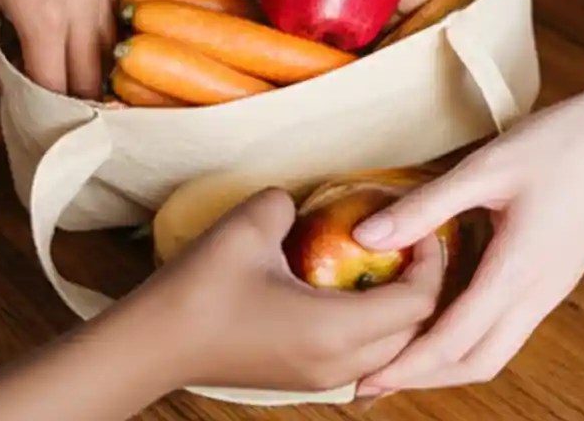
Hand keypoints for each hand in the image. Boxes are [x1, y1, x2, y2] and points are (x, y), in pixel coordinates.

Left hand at [0, 0, 187, 100]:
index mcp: (45, 20)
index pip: (57, 87)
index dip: (48, 110)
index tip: (39, 121)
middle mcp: (82, 6)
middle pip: (93, 74)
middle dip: (79, 98)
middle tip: (62, 111)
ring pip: (111, 46)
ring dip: (97, 67)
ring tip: (79, 82)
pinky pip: (115, 14)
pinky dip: (105, 34)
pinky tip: (89, 41)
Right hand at [125, 189, 446, 391]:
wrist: (152, 345)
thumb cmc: (198, 287)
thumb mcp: (250, 224)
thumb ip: (293, 203)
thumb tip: (306, 205)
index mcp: (335, 330)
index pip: (418, 302)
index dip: (431, 262)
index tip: (422, 228)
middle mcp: (338, 364)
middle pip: (414, 333)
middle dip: (424, 288)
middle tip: (413, 244)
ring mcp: (320, 380)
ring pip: (391, 352)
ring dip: (400, 312)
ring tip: (387, 267)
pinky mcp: (303, 381)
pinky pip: (362, 358)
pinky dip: (374, 328)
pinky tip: (352, 293)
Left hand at [349, 77, 583, 391]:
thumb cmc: (562, 144)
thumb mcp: (486, 168)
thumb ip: (425, 206)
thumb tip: (366, 236)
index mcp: (517, 271)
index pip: (454, 341)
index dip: (407, 366)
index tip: (366, 380)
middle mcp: (538, 294)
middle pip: (477, 363)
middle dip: (425, 378)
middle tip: (376, 377)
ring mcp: (551, 290)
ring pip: (496, 350)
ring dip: (448, 362)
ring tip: (403, 354)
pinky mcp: (555, 278)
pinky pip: (510, 327)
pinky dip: (471, 338)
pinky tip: (443, 318)